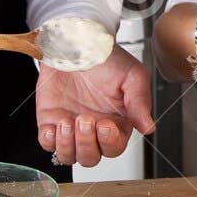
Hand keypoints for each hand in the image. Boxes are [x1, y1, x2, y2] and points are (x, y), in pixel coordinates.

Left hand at [37, 45, 155, 167]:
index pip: (114, 147)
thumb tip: (149, 128)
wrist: (77, 39)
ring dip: (68, 146)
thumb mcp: (132, 75)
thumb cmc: (107, 56)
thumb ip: (140, 103)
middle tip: (85, 119)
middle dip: (87, 144)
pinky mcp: (49, 120)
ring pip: (68, 156)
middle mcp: (93, 129)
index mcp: (117, 122)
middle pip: (91, 158)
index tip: (105, 124)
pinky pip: (47, 144)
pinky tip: (55, 125)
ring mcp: (70, 127)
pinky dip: (50, 141)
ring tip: (67, 122)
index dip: (109, 142)